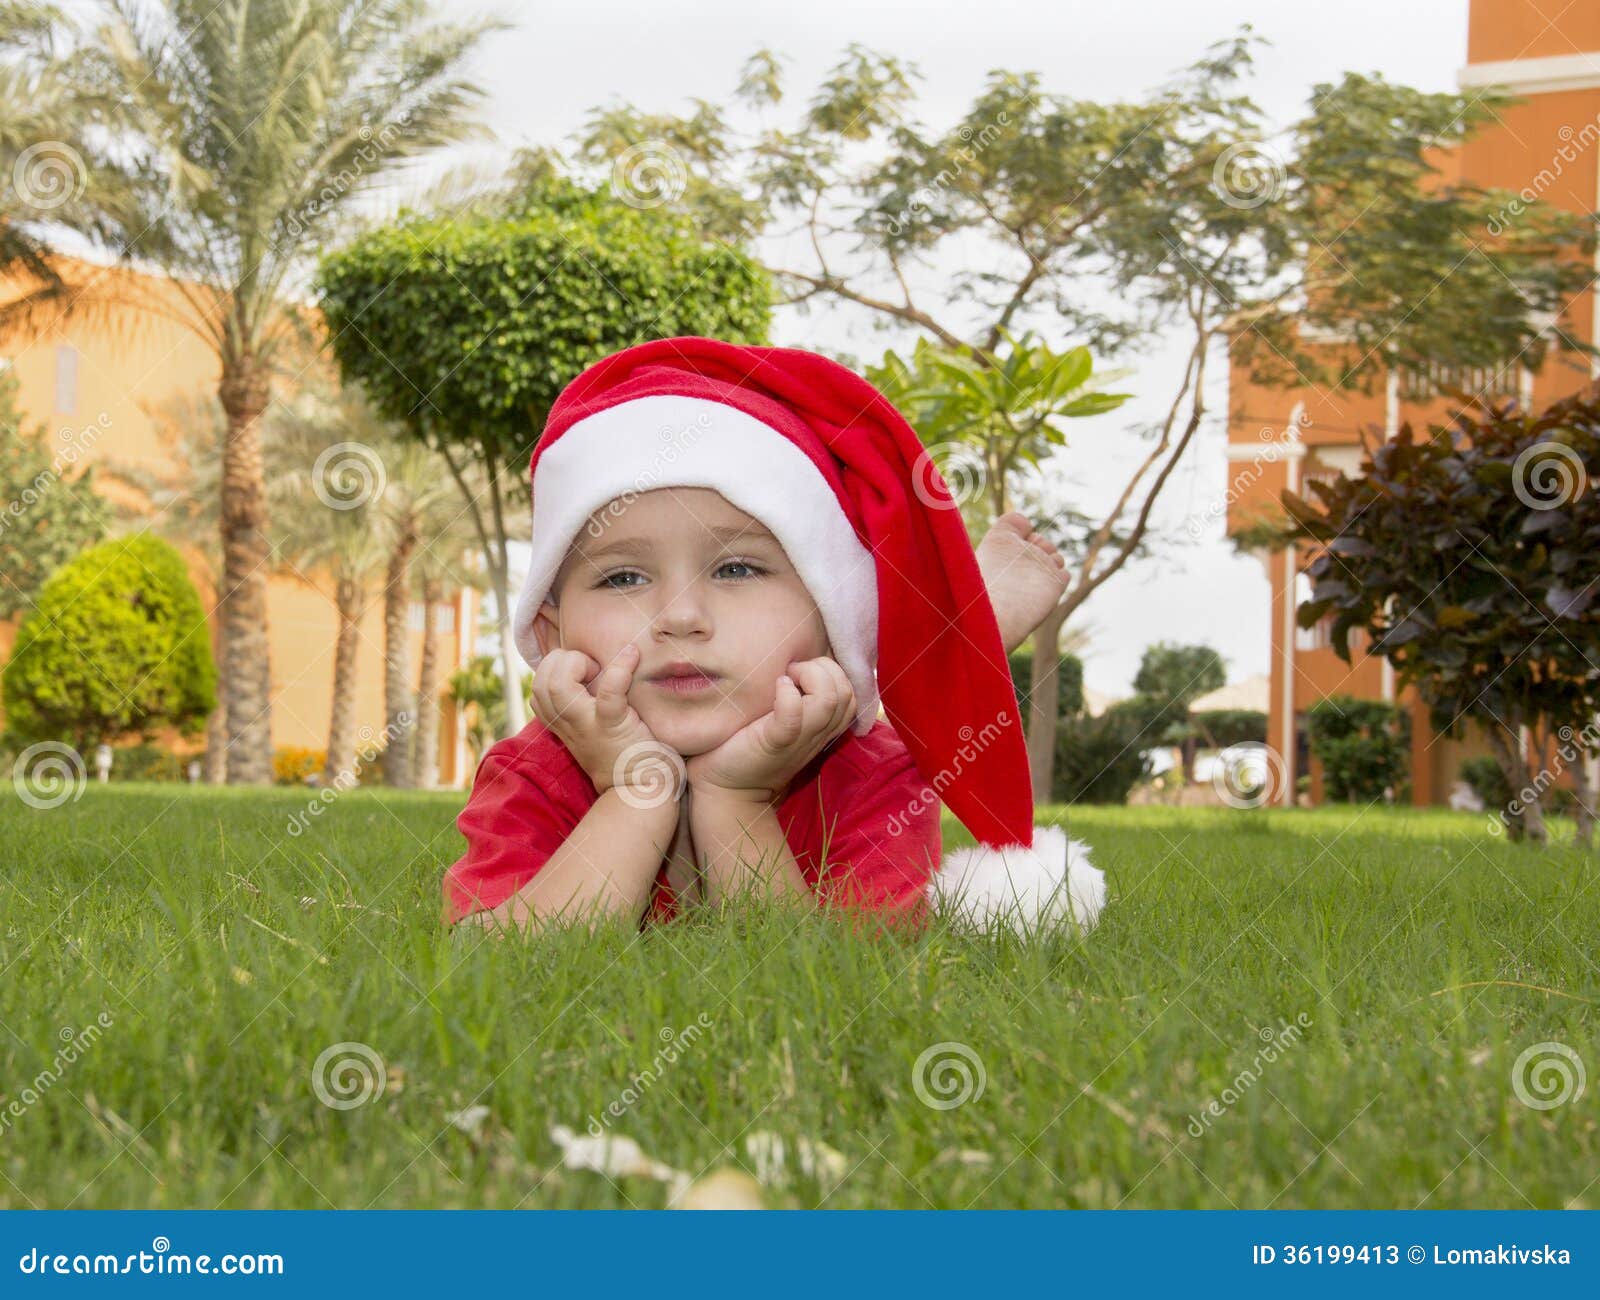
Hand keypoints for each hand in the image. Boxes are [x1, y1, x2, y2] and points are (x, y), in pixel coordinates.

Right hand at [531, 645, 683, 802]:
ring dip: (577, 664)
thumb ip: (588, 709)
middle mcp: (570, 725)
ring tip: (600, 667)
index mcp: (564, 725)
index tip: (584, 672)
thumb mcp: (597, 732)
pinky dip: (620, 669)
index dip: (554, 670)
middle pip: (540, 683)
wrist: (644, 793)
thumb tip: (597, 676)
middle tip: (592, 668)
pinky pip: (609, 692)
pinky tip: (632, 655)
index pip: (538, 690)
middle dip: (561, 662)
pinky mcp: (614, 727)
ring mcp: (589, 726)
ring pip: (557, 686)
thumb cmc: (627, 757)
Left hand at [685, 656, 855, 805]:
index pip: (850, 690)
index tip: (798, 673)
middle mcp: (817, 733)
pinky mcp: (774, 744)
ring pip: (831, 699)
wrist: (725, 788)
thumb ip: (798, 696)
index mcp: (821, 726)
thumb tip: (796, 660)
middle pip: (846, 691)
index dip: (830, 671)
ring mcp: (798, 740)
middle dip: (823, 669)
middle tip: (791, 673)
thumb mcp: (782, 718)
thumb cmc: (748, 744)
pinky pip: (793, 718)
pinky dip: (787, 697)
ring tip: (784, 679)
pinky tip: (776, 688)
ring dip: (810, 677)